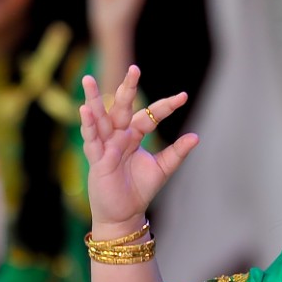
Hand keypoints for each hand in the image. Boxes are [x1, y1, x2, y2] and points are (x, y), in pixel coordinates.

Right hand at [80, 65, 196, 229]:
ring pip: (99, 118)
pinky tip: (85, 109)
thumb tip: (196, 136)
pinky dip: (88, 125)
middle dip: (127, 89)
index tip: (183, 96)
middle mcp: (118, 136)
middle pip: (121, 108)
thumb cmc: (140, 189)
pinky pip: (91, 139)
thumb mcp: (163, 168)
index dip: (166, 107)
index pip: (150, 115)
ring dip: (93, 99)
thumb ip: (177, 152)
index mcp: (134, 136)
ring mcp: (106, 146)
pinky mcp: (97, 159)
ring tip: (87, 79)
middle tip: (134, 68)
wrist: (125, 213)